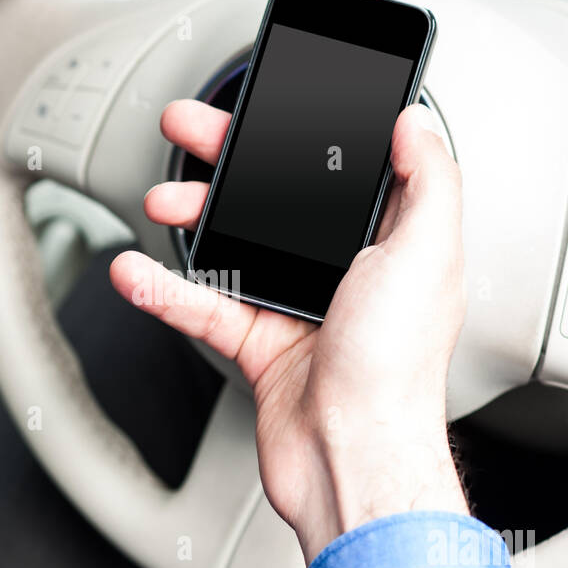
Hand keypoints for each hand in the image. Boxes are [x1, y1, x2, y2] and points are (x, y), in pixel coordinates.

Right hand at [110, 101, 469, 563]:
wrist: (352, 459)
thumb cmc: (397, 371)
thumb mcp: (427, 255)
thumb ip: (428, 181)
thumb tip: (416, 125)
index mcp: (390, 243)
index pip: (346, 172)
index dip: (309, 133)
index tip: (274, 108)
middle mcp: (344, 271)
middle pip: (279, 198)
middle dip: (229, 159)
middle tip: (191, 129)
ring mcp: (299, 306)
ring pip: (234, 246)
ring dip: (194, 218)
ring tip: (161, 198)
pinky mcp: (261, 343)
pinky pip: (205, 305)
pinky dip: (167, 290)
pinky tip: (139, 273)